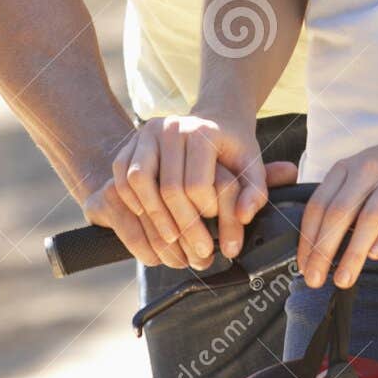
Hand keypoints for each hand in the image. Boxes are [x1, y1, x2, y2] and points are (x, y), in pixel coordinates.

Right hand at [84, 116, 297, 268]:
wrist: (212, 123)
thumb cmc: (232, 151)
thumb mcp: (252, 168)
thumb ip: (256, 192)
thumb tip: (244, 216)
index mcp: (202, 131)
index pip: (197, 184)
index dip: (204, 216)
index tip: (214, 235)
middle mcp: (170, 127)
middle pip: (167, 186)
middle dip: (181, 227)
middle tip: (195, 254)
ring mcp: (145, 135)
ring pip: (138, 181)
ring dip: (152, 218)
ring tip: (171, 242)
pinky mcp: (128, 146)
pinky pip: (121, 179)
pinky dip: (133, 206)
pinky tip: (150, 226)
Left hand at [297, 123, 377, 289]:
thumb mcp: (362, 171)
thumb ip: (345, 199)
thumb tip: (324, 240)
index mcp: (346, 168)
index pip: (318, 205)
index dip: (307, 237)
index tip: (302, 263)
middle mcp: (366, 170)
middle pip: (338, 213)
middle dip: (323, 250)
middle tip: (314, 278)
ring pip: (368, 217)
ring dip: (353, 252)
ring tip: (344, 278)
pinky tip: (377, 253)